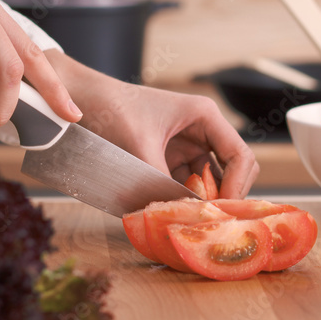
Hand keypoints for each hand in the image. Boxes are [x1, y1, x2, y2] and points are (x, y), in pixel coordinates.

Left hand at [49, 52, 258, 197]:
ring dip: (201, 202)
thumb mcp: (138, 146)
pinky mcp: (171, 161)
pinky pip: (187, 187)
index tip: (220, 210)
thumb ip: (160, 182)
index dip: (237, 185)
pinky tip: (171, 212)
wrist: (80, 99)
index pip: (240, 156)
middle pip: (232, 171)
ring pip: (210, 183)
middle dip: (223, 195)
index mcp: (205, 117)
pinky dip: (183, 201)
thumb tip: (177, 216)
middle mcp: (203, 132)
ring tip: (186, 219)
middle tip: (206, 218)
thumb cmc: (111, 108)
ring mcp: (188, 148)